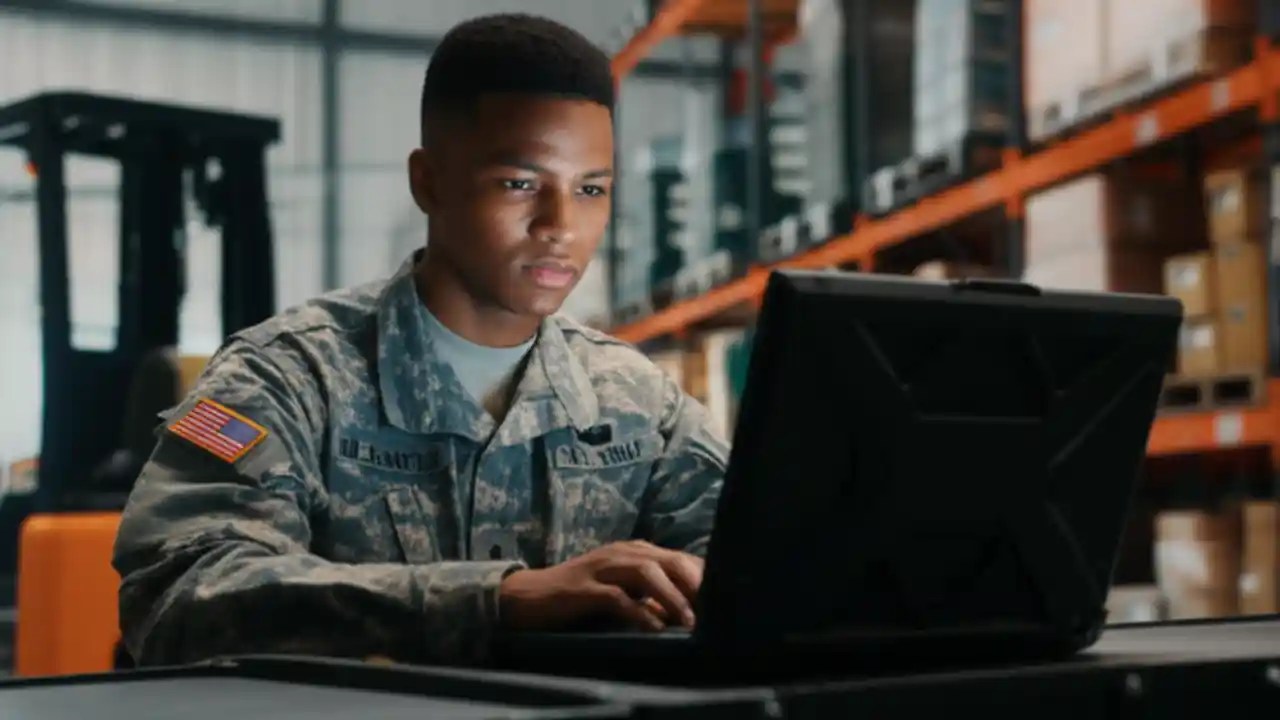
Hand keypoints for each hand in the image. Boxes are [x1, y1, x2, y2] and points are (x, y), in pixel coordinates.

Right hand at [498, 540, 703, 631]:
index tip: (726, 600)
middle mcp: (622, 553)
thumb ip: (651, 595)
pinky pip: (616, 598)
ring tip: (689, 622)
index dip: (704, 578)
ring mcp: (602, 568)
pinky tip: (653, 628)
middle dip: (695, 584)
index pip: (680, 558)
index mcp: (635, 551)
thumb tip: (689, 614)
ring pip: (646, 573)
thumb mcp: (622, 591)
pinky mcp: (584, 588)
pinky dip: (638, 612)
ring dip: (672, 597)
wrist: (528, 597)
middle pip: (669, 560)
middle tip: (717, 609)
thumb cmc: (581, 597)